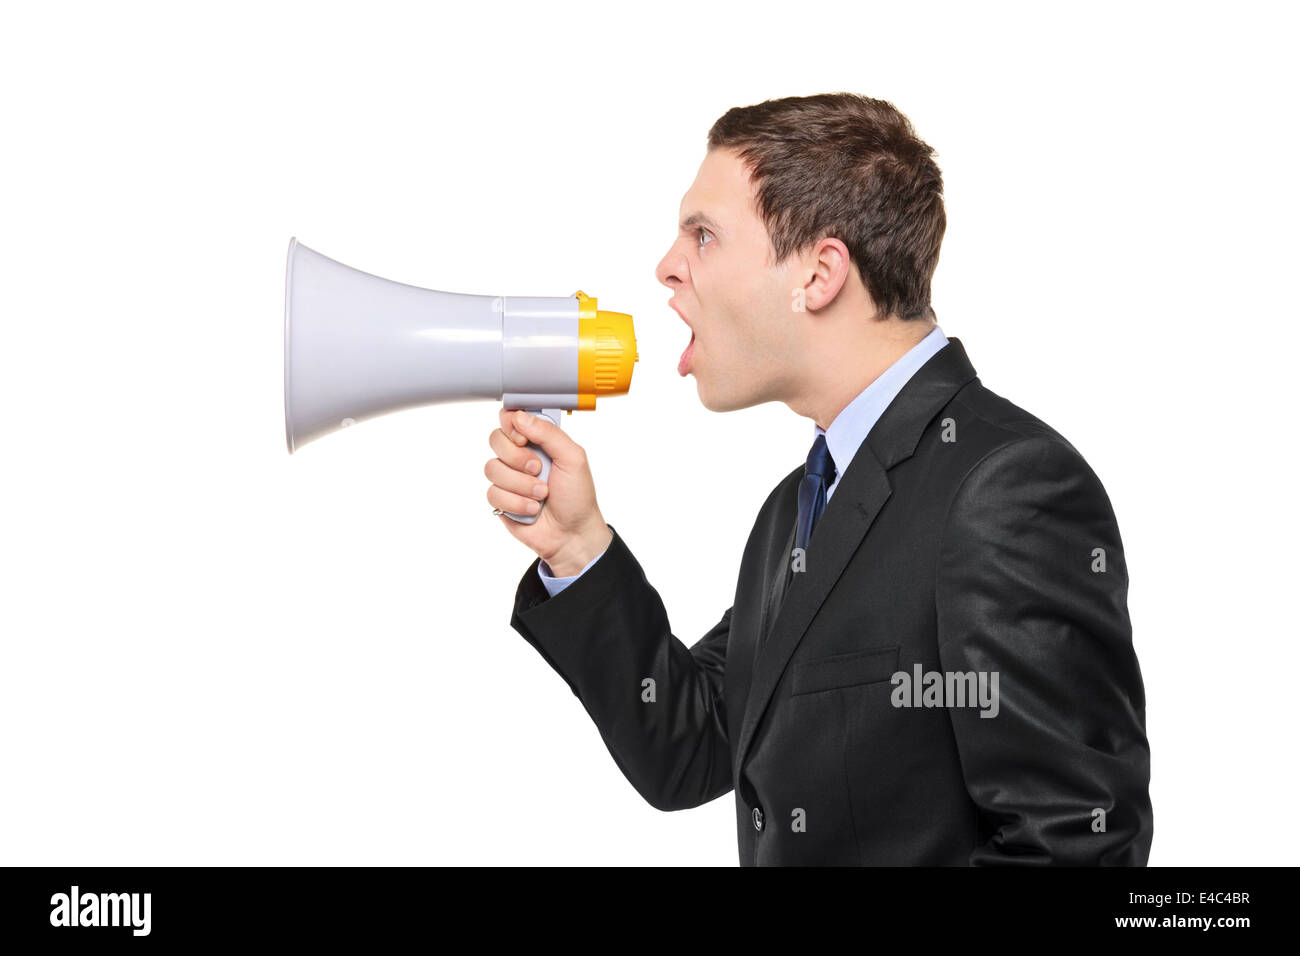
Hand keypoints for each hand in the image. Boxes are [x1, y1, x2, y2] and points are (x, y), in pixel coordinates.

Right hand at [486, 408, 612, 575]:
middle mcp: (520, 456)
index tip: (524, 438)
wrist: (572, 534)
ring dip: (520, 484)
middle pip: (496, 439)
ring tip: (541, 494)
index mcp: (539, 441)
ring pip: (492, 467)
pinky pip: (492, 493)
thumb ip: (549, 433)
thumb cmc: (577, 497)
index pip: (511, 418)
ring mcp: (509, 478)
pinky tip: (532, 508)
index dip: (512, 425)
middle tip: (538, 469)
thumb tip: (520, 417)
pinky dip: (516, 502)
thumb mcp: (573, 458)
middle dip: (517, 457)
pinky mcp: (501, 499)